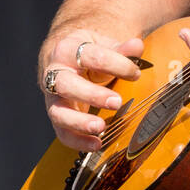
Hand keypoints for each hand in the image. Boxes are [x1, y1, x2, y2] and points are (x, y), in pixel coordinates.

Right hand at [38, 28, 143, 152]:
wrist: (67, 61)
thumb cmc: (90, 55)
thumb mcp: (105, 46)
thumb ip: (122, 49)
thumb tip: (136, 46)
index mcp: (68, 50)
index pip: (91, 56)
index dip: (116, 64)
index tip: (135, 73)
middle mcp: (55, 74)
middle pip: (66, 84)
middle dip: (91, 94)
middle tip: (116, 102)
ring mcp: (53, 97)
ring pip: (59, 112)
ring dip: (80, 122)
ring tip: (101, 127)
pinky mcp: (57, 116)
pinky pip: (62, 132)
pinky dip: (78, 141)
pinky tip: (97, 144)